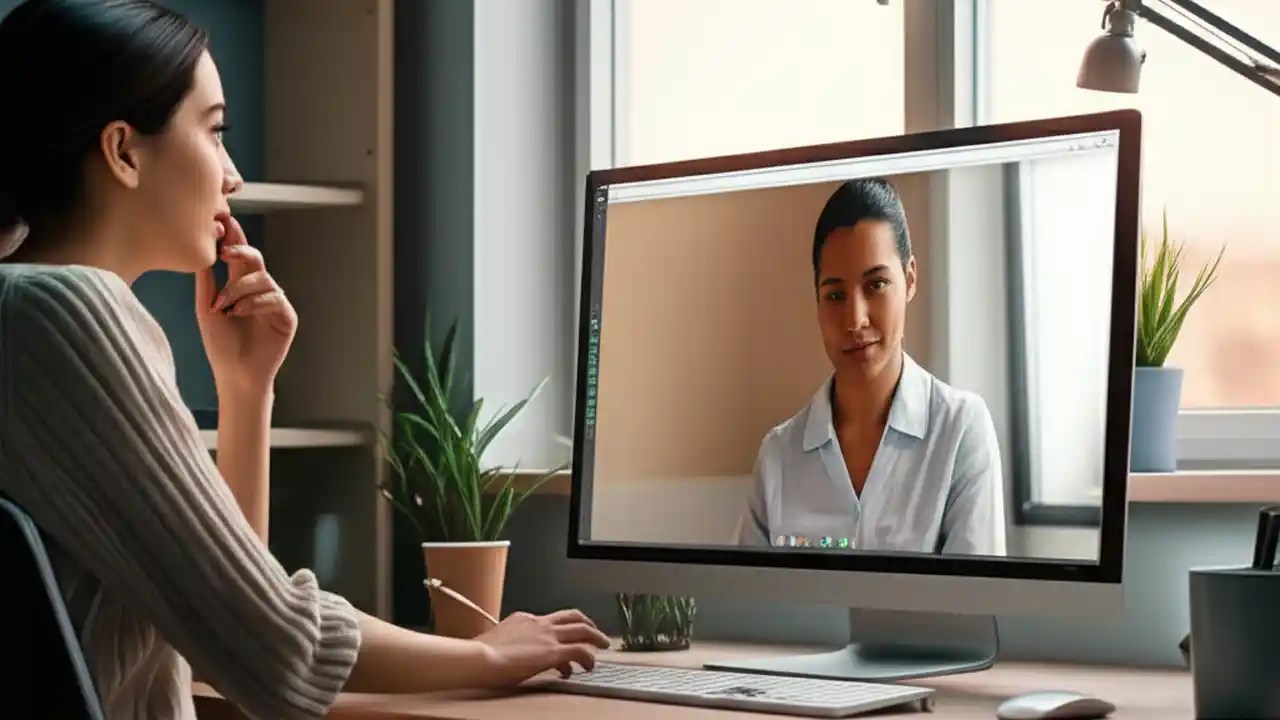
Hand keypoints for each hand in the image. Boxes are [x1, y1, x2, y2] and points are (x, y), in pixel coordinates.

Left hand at [196, 213, 297, 397]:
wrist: (235, 375)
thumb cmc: (220, 345)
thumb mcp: (205, 308)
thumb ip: (206, 281)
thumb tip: (200, 251)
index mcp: (240, 285)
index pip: (239, 255)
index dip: (234, 236)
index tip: (223, 220)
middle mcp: (260, 290)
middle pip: (255, 258)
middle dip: (241, 250)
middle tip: (224, 250)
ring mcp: (275, 303)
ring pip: (263, 279)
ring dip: (240, 289)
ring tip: (225, 306)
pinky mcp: (286, 317)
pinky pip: (274, 299)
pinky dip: (255, 303)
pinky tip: (239, 313)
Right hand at [474, 609, 611, 685]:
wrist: (479, 657)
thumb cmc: (480, 655)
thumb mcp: (494, 642)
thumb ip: (508, 644)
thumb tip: (509, 654)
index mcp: (523, 619)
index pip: (549, 620)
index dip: (560, 630)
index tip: (563, 642)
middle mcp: (538, 623)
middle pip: (572, 616)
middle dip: (587, 624)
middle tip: (595, 633)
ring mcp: (547, 636)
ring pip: (582, 629)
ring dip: (595, 637)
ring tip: (602, 646)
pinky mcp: (553, 651)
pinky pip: (580, 651)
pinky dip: (589, 657)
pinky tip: (589, 666)